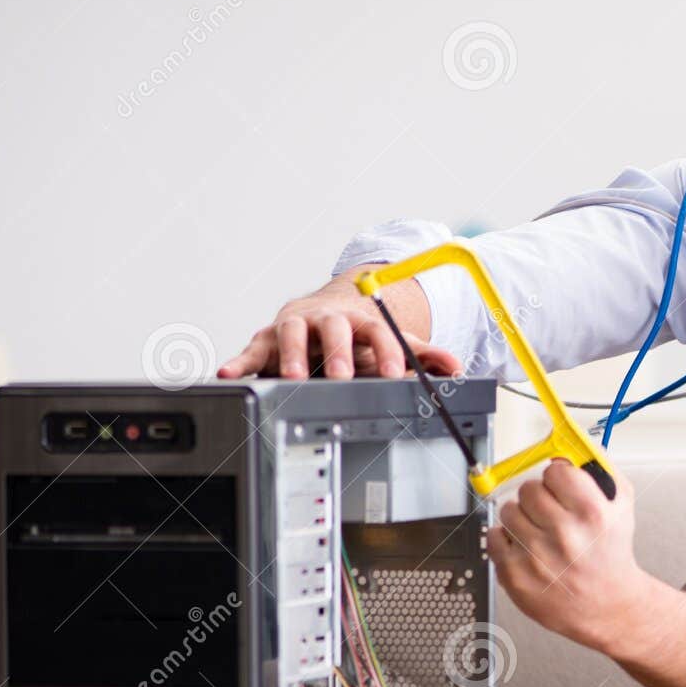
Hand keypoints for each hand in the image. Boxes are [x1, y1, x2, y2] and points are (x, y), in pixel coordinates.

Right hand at [217, 269, 460, 379]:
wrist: (323, 310)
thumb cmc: (356, 333)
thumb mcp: (390, 342)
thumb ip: (421, 355)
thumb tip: (455, 367)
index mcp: (359, 320)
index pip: (377, 331)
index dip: (388, 350)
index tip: (396, 371)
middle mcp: (326, 319)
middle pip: (333, 329)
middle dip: (337, 352)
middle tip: (341, 374)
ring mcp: (295, 326)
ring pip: (292, 334)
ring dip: (291, 355)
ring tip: (292, 376)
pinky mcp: (267, 338)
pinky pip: (251, 350)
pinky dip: (239, 361)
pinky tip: (230, 374)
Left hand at [488, 459, 648, 652]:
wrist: (607, 605)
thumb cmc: (610, 556)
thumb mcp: (621, 508)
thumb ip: (600, 470)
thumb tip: (573, 447)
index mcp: (592, 514)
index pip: (554, 472)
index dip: (556, 479)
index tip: (559, 488)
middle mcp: (564, 535)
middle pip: (528, 489)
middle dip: (537, 497)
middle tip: (548, 512)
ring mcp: (536, 556)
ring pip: (508, 510)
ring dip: (520, 517)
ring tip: (538, 532)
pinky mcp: (515, 574)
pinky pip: (492, 536)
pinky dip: (505, 539)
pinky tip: (525, 548)